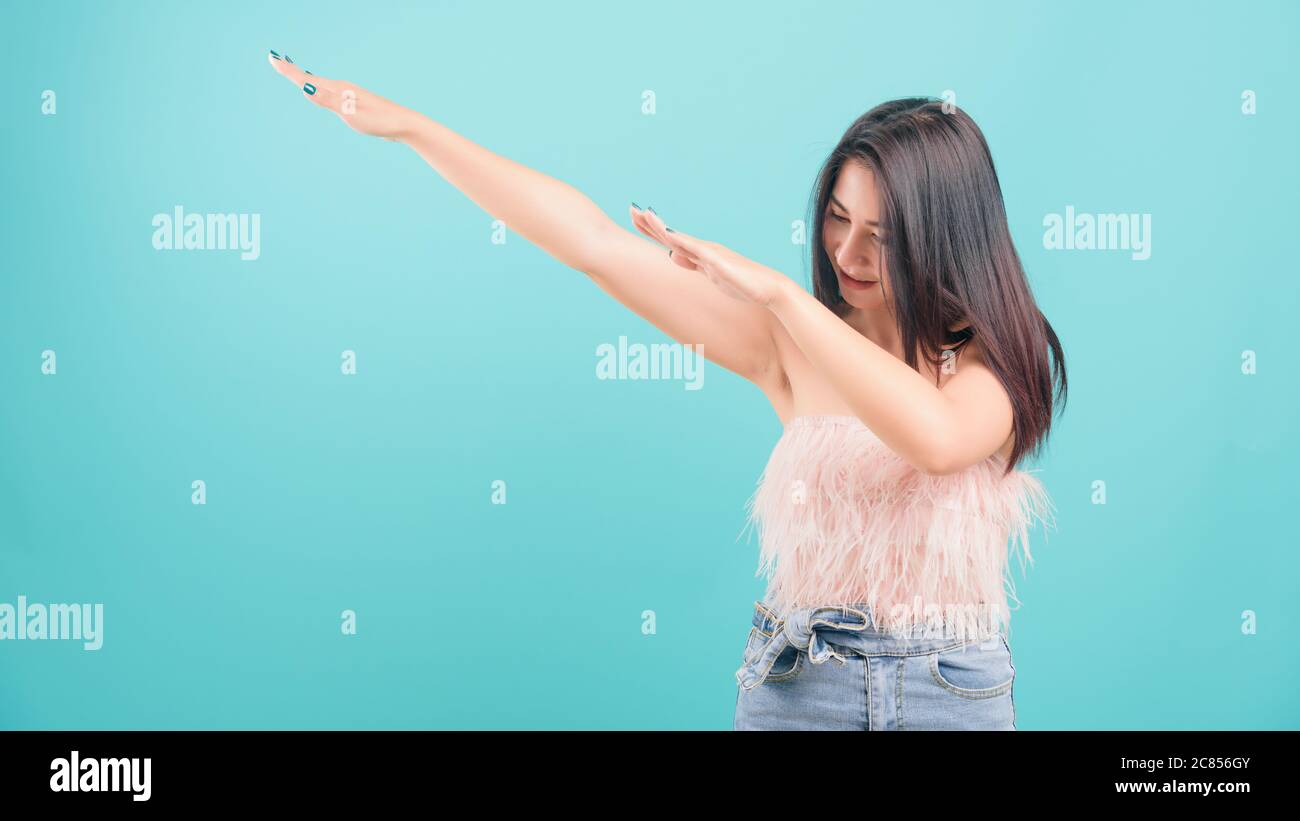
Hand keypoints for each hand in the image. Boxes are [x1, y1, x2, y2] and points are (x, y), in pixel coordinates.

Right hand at [267, 50, 414, 141]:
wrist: (403, 124)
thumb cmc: (378, 121)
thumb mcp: (350, 113)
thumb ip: (327, 101)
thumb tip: (305, 87)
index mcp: (338, 89)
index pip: (307, 78)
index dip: (288, 70)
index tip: (271, 57)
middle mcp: (342, 88)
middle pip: (312, 77)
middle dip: (293, 70)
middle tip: (276, 59)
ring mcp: (349, 95)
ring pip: (322, 84)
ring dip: (306, 78)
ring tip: (296, 73)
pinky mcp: (356, 103)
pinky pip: (331, 93)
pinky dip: (320, 88)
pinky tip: (323, 91)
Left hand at [629, 205, 787, 306]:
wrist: (768, 289)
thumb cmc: (742, 283)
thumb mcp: (710, 274)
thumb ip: (693, 264)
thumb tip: (674, 256)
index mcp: (700, 253)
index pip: (670, 240)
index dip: (652, 229)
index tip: (636, 218)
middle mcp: (703, 249)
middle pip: (671, 235)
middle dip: (650, 223)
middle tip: (631, 209)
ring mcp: (710, 254)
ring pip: (680, 239)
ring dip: (661, 227)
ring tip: (644, 215)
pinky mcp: (718, 262)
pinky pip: (696, 250)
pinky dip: (681, 241)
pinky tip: (669, 235)